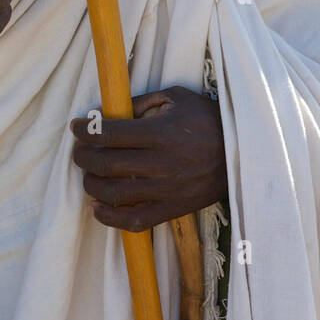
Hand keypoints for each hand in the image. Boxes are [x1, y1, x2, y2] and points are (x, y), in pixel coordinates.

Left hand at [70, 85, 226, 231]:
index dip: (85, 131)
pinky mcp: (173, 208)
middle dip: (83, 157)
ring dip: (91, 184)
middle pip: (106, 164)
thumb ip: (141, 103)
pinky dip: (109, 218)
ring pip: (114, 194)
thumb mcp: (177, 98)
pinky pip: (135, 221)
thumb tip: (107, 113)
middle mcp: (161, 163)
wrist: (243, 152)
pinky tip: (97, 207)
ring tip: (88, 175)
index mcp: (161, 133)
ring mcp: (167, 189)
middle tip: (79, 150)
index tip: (76, 127)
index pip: (109, 134)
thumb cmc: (207, 119)